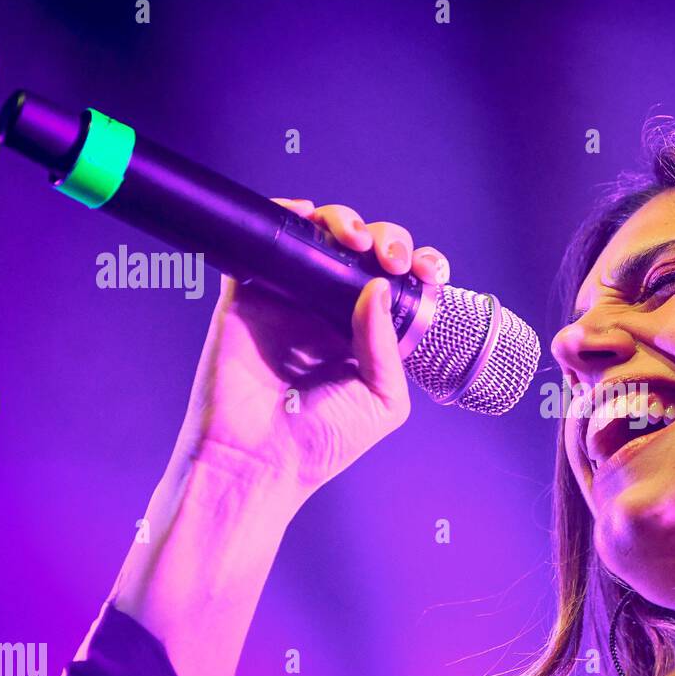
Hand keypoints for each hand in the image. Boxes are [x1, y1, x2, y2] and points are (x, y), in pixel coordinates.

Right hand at [175, 199, 450, 495]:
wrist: (257, 461)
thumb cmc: (321, 443)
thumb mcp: (382, 400)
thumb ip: (387, 345)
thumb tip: (378, 286)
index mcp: (367, 335)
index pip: (397, 284)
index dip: (415, 265)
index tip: (425, 271)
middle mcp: (330, 312)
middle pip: (363, 251)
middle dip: (385, 239)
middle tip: (387, 258)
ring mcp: (289, 299)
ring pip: (318, 237)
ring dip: (342, 221)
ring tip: (353, 239)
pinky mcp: (249, 293)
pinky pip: (263, 240)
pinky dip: (283, 214)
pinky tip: (303, 214)